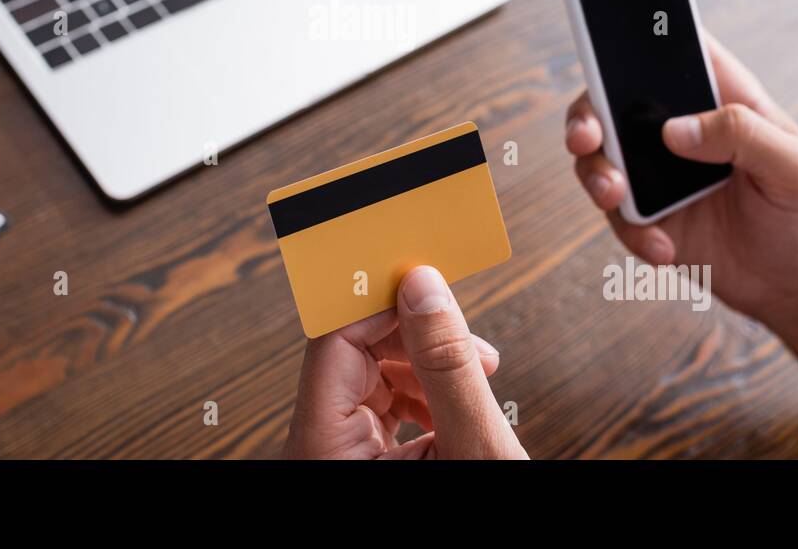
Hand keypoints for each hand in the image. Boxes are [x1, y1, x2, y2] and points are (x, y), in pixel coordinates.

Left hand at [284, 265, 527, 458]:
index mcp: (321, 452)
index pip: (333, 343)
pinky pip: (383, 404)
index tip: (423, 275)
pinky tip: (461, 399)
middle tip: (469, 336)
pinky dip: (426, 391)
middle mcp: (318, 451)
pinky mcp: (363, 461)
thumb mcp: (470, 447)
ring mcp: (338, 456)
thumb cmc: (477, 522)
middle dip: (416, 335)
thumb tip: (423, 286)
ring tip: (479, 373)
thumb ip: (446, 364)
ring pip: (372, 374)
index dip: (378, 303)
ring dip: (427, 362)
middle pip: (354, 355)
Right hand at [565, 33, 797, 322]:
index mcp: (717, 95)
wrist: (791, 282)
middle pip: (612, 99)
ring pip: (599, 154)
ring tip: (616, 198)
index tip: (612, 49)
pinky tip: (665, 248)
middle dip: (587, 113)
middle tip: (587, 138)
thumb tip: (675, 129)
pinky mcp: (643, 212)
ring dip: (596, 174)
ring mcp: (652, 169)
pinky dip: (631, 231)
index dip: (638, 34)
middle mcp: (677, 125)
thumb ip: (741, 135)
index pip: (671, 47)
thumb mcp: (794, 165)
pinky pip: (615, 213)